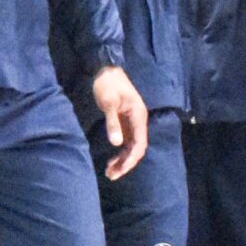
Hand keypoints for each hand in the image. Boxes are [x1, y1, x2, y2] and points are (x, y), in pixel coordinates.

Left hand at [91, 65, 148, 181]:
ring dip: (123, 160)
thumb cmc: (107, 84)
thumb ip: (112, 123)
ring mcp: (132, 122)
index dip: (131, 158)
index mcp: (139, 116)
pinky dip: (120, 152)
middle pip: (137, 148)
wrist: (105, 69)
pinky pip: (126, 142)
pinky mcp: (125, 122)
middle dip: (126, 163)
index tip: (121, 168)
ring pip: (131, 147)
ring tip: (110, 172)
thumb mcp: (108, 102)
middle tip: (112, 175)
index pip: (140, 143)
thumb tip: (117, 143)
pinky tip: (111, 161)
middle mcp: (139, 121)